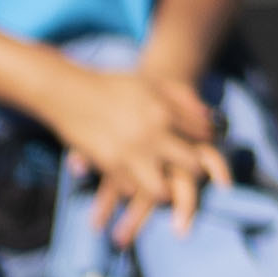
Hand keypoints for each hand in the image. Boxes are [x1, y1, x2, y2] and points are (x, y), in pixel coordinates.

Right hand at [46, 63, 228, 236]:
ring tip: (163, 186)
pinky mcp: (107, 165)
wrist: (68, 92)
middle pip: (192, 166)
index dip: (207, 143)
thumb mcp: (152, 84)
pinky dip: (134, 189)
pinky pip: (130, 189)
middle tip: (189, 170)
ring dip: (165, 192)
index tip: (201, 145)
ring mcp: (129, 154)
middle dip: (195, 171)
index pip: (204, 137)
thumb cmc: (113, 85)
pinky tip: (135, 181)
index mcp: (165, 113)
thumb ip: (183, 99)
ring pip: (161, 190)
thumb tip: (209, 118)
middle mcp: (152, 136)